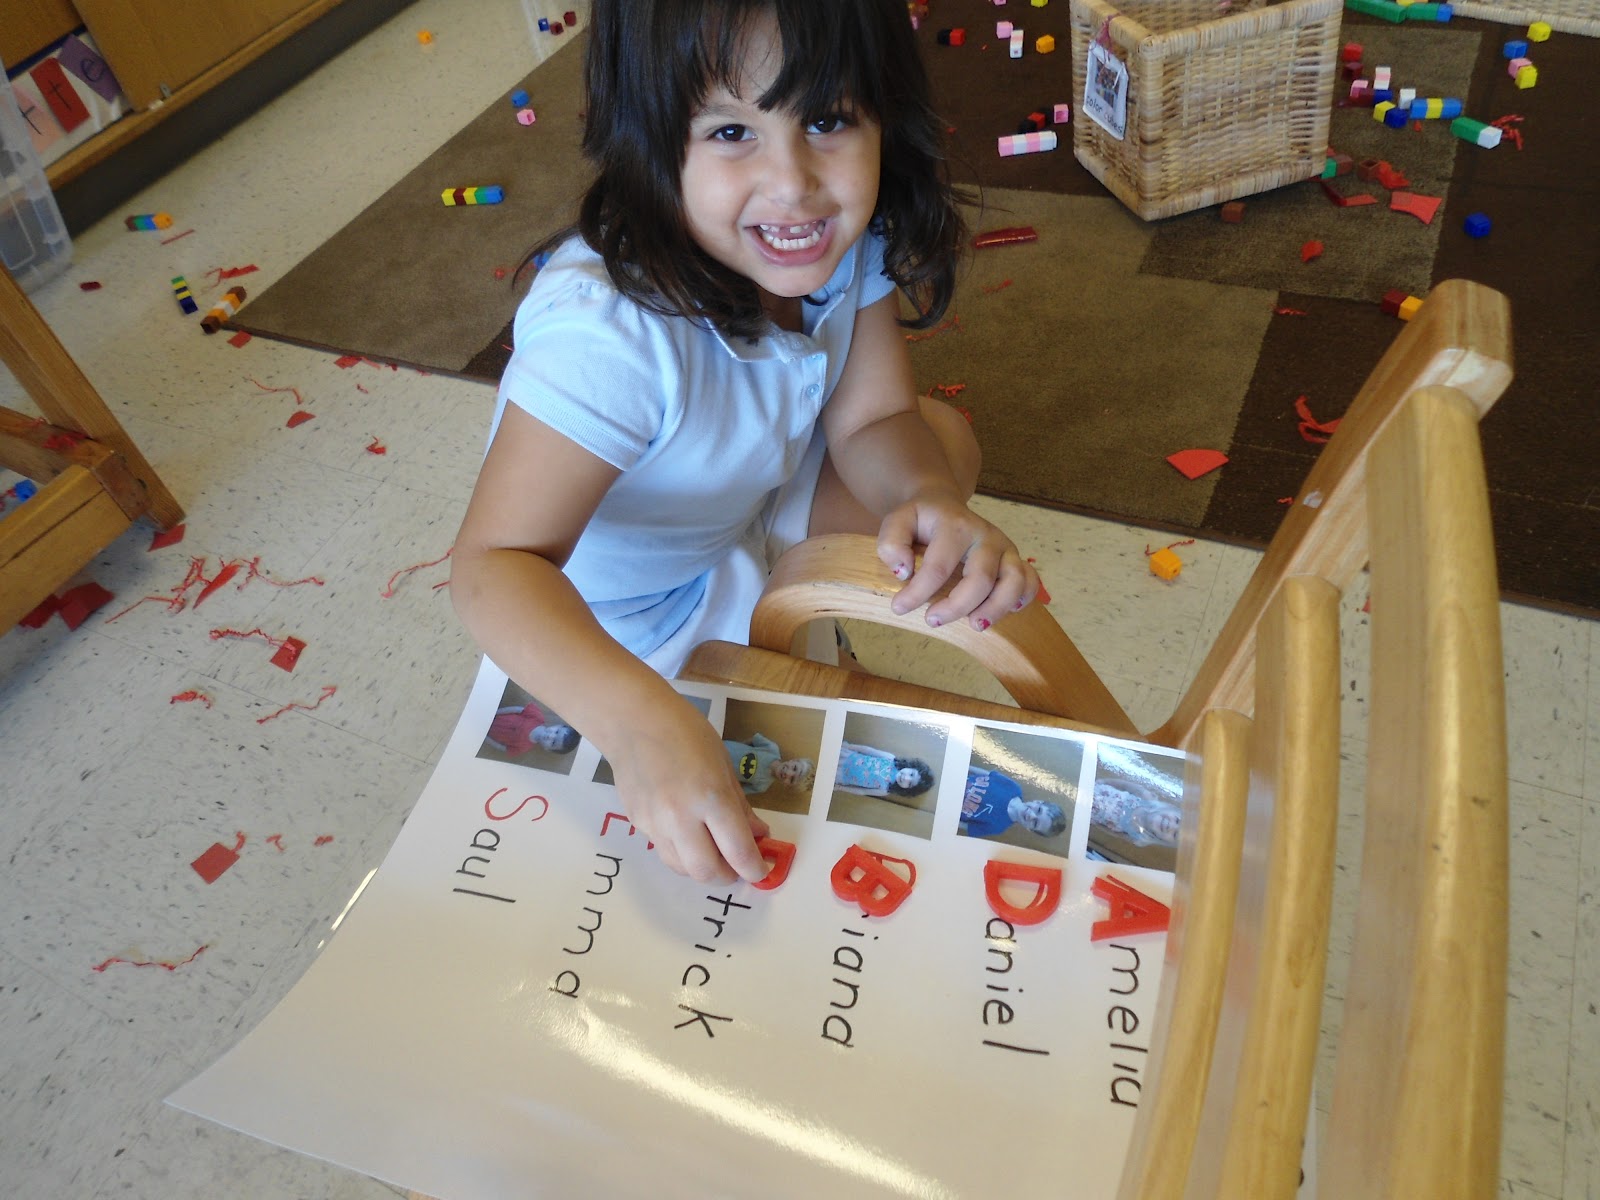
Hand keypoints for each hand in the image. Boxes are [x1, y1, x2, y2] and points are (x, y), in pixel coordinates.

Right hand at [605, 699, 771, 883]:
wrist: (633, 721)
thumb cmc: (685, 732)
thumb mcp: (723, 763)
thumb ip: (740, 805)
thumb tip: (758, 835)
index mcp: (710, 797)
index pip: (737, 851)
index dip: (754, 869)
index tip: (761, 871)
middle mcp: (680, 817)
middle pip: (706, 872)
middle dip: (727, 876)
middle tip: (737, 866)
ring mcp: (654, 824)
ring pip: (682, 868)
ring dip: (703, 869)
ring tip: (713, 852)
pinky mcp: (637, 824)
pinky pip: (664, 851)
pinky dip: (682, 852)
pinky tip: (688, 834)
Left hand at [876, 494, 1038, 630]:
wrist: (943, 504)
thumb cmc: (920, 519)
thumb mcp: (897, 520)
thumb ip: (892, 543)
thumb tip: (904, 573)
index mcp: (956, 526)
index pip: (939, 567)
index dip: (918, 593)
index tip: (899, 608)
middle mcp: (986, 536)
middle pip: (981, 578)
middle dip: (957, 606)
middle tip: (932, 621)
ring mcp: (1005, 548)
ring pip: (1015, 581)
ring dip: (996, 608)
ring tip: (974, 625)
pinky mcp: (1015, 559)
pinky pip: (1031, 581)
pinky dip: (1023, 599)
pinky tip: (1005, 611)